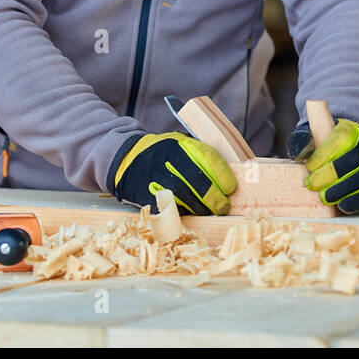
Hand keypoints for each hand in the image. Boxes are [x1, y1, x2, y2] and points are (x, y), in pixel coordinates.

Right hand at [107, 132, 236, 214]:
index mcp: (179, 145)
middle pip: (198, 183)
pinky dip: (184, 213)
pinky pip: (170, 209)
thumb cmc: (162, 153)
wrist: (127, 159)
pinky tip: (192, 214)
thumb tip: (228, 174)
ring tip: (210, 211)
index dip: (222, 174)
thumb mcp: (179, 144)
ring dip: (201, 209)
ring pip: (186, 199)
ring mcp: (157, 179)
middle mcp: (168, 160)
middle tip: (223, 206)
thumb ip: (199, 154)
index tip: (231, 188)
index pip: (207, 157)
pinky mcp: (148, 196)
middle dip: (214, 198)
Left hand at [300, 119, 358, 213]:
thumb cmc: (322, 144)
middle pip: (354, 159)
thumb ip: (302, 140)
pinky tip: (341, 204)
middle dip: (331, 174)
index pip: (340, 139)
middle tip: (312, 184)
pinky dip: (355, 201)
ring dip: (342, 190)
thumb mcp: (310, 135)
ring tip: (324, 197)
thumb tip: (297, 153)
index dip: (324, 155)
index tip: (309, 166)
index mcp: (349, 130)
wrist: (346, 150)